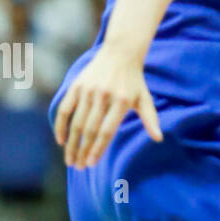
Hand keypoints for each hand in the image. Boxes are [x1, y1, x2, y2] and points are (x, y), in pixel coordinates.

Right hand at [53, 43, 162, 168]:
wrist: (120, 53)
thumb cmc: (134, 81)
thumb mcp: (144, 99)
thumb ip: (150, 119)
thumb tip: (159, 139)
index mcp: (121, 102)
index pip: (106, 131)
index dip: (98, 149)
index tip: (91, 164)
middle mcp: (103, 96)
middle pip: (90, 130)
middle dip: (82, 151)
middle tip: (78, 167)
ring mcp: (88, 90)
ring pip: (76, 122)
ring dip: (72, 144)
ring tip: (70, 160)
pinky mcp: (76, 86)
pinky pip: (64, 109)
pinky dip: (60, 125)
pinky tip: (60, 141)